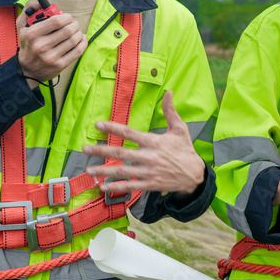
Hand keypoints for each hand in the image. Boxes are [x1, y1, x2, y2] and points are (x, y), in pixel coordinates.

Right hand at [16, 0, 86, 88]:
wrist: (27, 69)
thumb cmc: (27, 44)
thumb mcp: (22, 25)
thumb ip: (31, 8)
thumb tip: (45, 0)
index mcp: (32, 34)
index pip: (57, 21)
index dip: (66, 17)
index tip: (67, 17)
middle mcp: (41, 46)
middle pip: (68, 30)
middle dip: (74, 24)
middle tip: (73, 24)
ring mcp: (51, 57)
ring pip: (75, 39)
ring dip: (79, 32)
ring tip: (76, 31)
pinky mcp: (60, 65)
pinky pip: (78, 51)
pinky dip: (83, 42)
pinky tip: (81, 39)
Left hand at [83, 91, 205, 196]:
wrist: (194, 174)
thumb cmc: (185, 150)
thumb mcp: (180, 129)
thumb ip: (170, 111)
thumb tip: (169, 92)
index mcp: (154, 142)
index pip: (130, 133)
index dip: (113, 128)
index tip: (98, 124)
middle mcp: (149, 157)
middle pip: (121, 153)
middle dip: (101, 150)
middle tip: (84, 148)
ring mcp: (148, 172)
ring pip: (122, 171)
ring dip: (104, 170)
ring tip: (88, 170)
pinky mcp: (149, 184)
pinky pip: (129, 186)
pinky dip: (115, 187)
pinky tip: (102, 186)